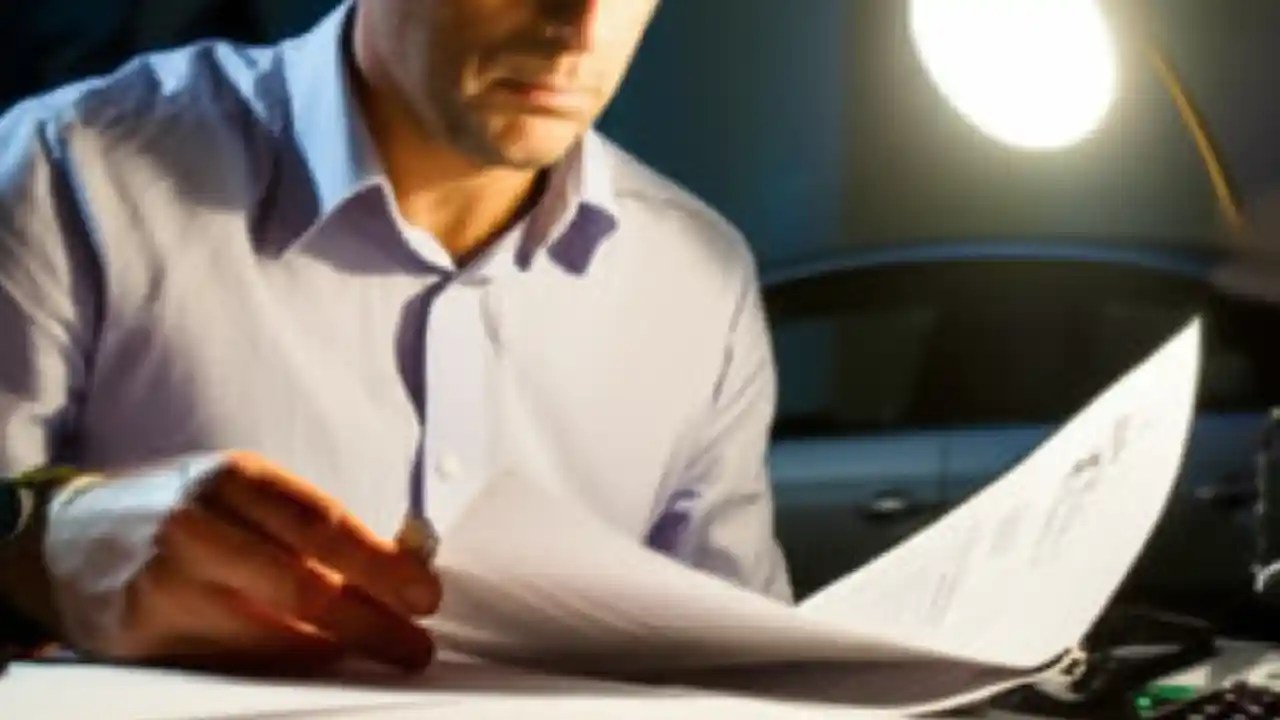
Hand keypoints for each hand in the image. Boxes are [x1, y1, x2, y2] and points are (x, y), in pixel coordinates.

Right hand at [45, 451, 439, 673]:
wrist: (69, 542)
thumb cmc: (187, 516)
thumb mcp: (243, 496)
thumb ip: (310, 527)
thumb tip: (400, 565)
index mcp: (236, 480)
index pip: (323, 524)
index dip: (381, 564)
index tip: (425, 594)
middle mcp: (200, 525)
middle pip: (302, 583)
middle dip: (372, 620)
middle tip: (416, 644)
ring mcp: (168, 582)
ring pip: (270, 631)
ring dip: (336, 649)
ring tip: (382, 655)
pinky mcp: (146, 632)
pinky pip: (234, 660)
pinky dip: (286, 665)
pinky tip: (320, 661)